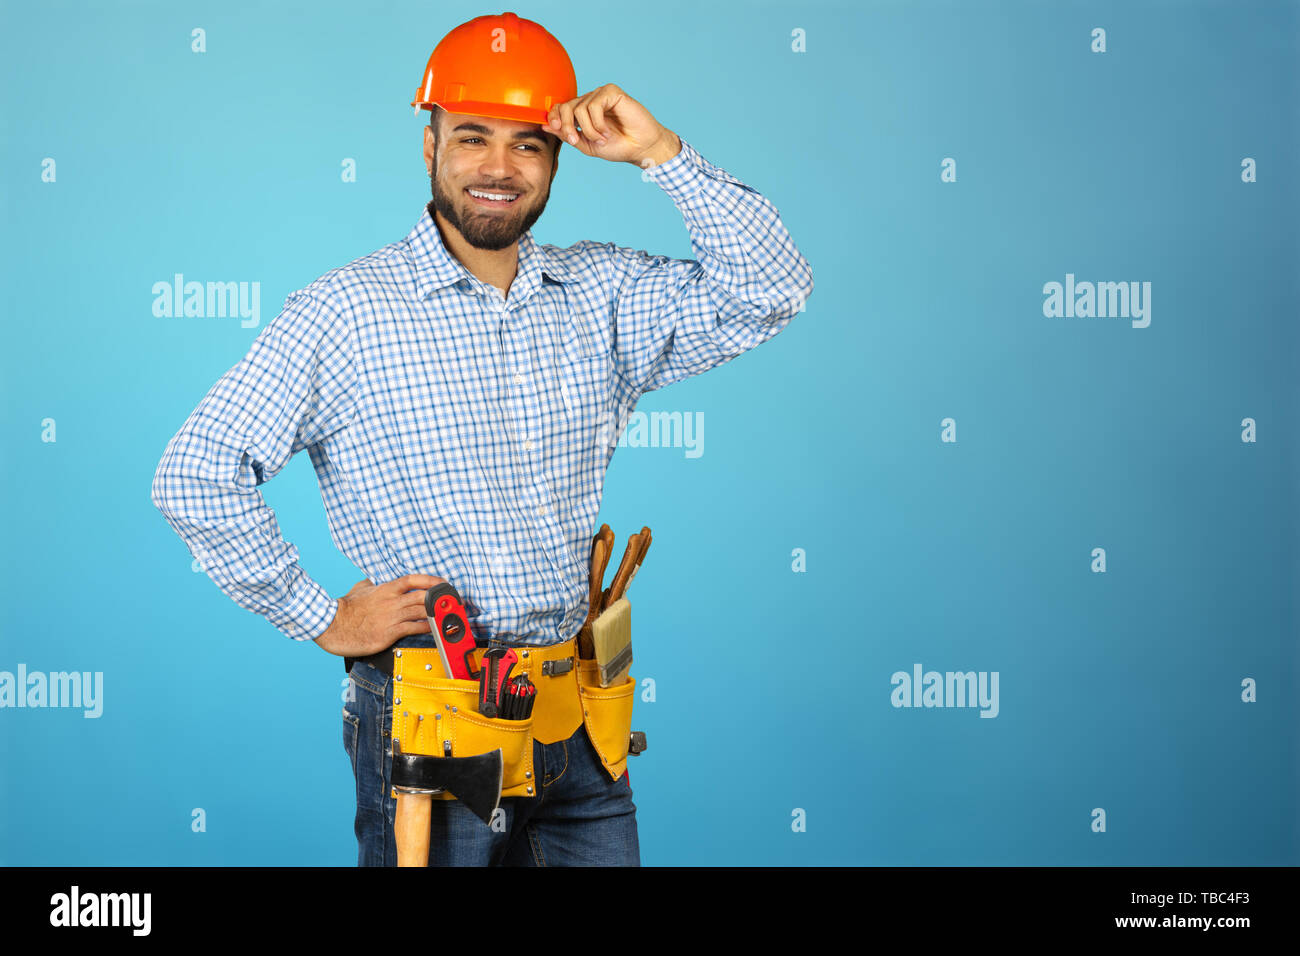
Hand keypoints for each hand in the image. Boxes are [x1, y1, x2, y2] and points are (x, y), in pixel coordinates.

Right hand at [314, 574, 443, 656]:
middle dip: (440, 598)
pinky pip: (414, 628)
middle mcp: (391, 601)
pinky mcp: (389, 633)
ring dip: (437, 613)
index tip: (443, 582)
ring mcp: (391, 617)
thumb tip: (374, 580)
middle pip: (423, 596)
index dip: (431, 580)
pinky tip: (435, 628)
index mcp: (386, 589)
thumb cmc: (345, 608)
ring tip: (448, 615)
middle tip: (452, 601)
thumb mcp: (359, 588)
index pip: (413, 580)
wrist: (332, 625)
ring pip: (422, 612)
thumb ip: (371, 583)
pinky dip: (426, 627)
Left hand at [546, 84, 680, 167]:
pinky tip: (607, 131)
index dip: (554, 116)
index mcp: (583, 112)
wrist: (641, 148)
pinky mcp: (612, 92)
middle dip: (566, 125)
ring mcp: (601, 95)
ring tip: (602, 139)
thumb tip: (545, 126)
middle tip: (576, 139)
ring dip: (588, 129)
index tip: (554, 128)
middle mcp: (591, 100)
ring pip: (580, 108)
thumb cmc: (618, 147)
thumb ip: (567, 135)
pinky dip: (597, 123)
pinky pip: (594, 105)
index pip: (561, 107)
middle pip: (566, 106)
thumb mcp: (587, 145)